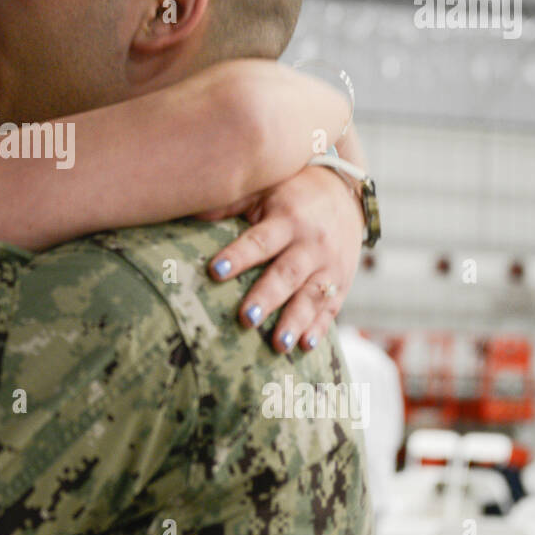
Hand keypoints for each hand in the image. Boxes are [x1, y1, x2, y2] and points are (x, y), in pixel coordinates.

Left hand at [200, 166, 363, 352]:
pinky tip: (305, 347)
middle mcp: (311, 243)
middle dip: (266, 298)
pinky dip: (319, 329)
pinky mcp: (342, 282)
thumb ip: (230, 203)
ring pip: (312, 296)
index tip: (215, 271)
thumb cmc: (292, 191)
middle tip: (245, 319)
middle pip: (287, 274)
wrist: (345, 191)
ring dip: (294, 321)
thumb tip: (189, 210)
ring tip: (277, 345)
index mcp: (288, 218)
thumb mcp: (265, 188)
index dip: (239, 255)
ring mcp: (330, 265)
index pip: (260, 241)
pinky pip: (331, 308)